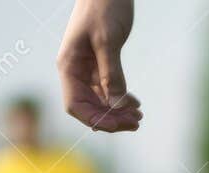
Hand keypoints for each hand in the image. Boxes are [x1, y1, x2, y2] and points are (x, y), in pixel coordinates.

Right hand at [58, 0, 142, 131]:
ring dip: (118, 111)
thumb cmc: (103, 7)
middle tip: (137, 121)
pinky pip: (108, 90)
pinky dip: (120, 99)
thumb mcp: (107, 40)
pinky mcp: (100, 64)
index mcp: (69, 66)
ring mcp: (87, 69)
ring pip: (100, 101)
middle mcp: (75, 71)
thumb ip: (111, 73)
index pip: (75, 105)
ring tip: (139, 116)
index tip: (118, 124)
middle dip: (112, 118)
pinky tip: (134, 103)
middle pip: (89, 107)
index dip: (95, 119)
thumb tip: (117, 105)